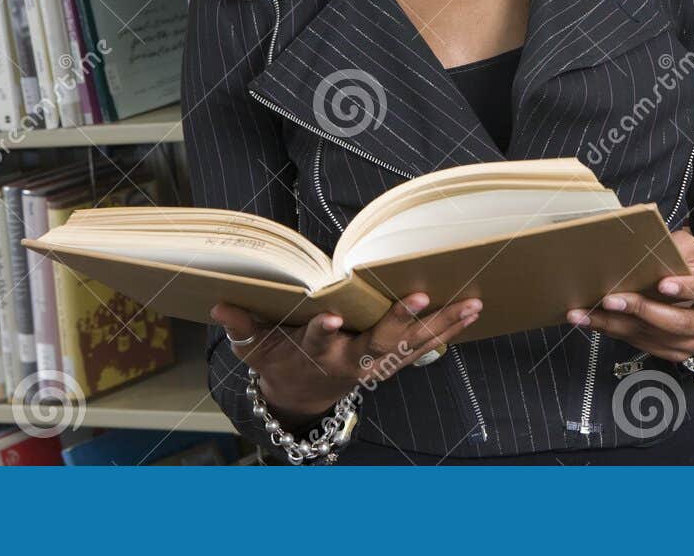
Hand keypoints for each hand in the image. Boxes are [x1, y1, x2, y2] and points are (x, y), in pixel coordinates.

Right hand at [210, 292, 481, 423]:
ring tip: (473, 304)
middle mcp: (352, 360)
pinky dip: (450, 329)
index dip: (324, 331)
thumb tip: (220, 306)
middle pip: (378, 344)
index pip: (320, 341)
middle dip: (399, 322)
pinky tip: (474, 310)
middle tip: (420, 299)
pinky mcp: (394, 361)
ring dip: (442, 326)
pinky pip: (426, 345)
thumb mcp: (256, 347)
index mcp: (317, 353)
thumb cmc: (279, 359)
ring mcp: (377, 363)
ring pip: (413, 345)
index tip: (330, 317)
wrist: (302, 393)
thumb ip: (242, 328)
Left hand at [564, 229, 693, 362]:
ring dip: (619, 326)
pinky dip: (616, 333)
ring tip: (588, 313)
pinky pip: (645, 345)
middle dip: (643, 310)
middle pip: (681, 322)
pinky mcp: (677, 353)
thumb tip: (643, 240)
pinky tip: (594, 322)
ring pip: (658, 338)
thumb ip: (675, 247)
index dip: (688, 288)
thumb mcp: (692, 249)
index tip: (663, 283)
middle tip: (612, 299)